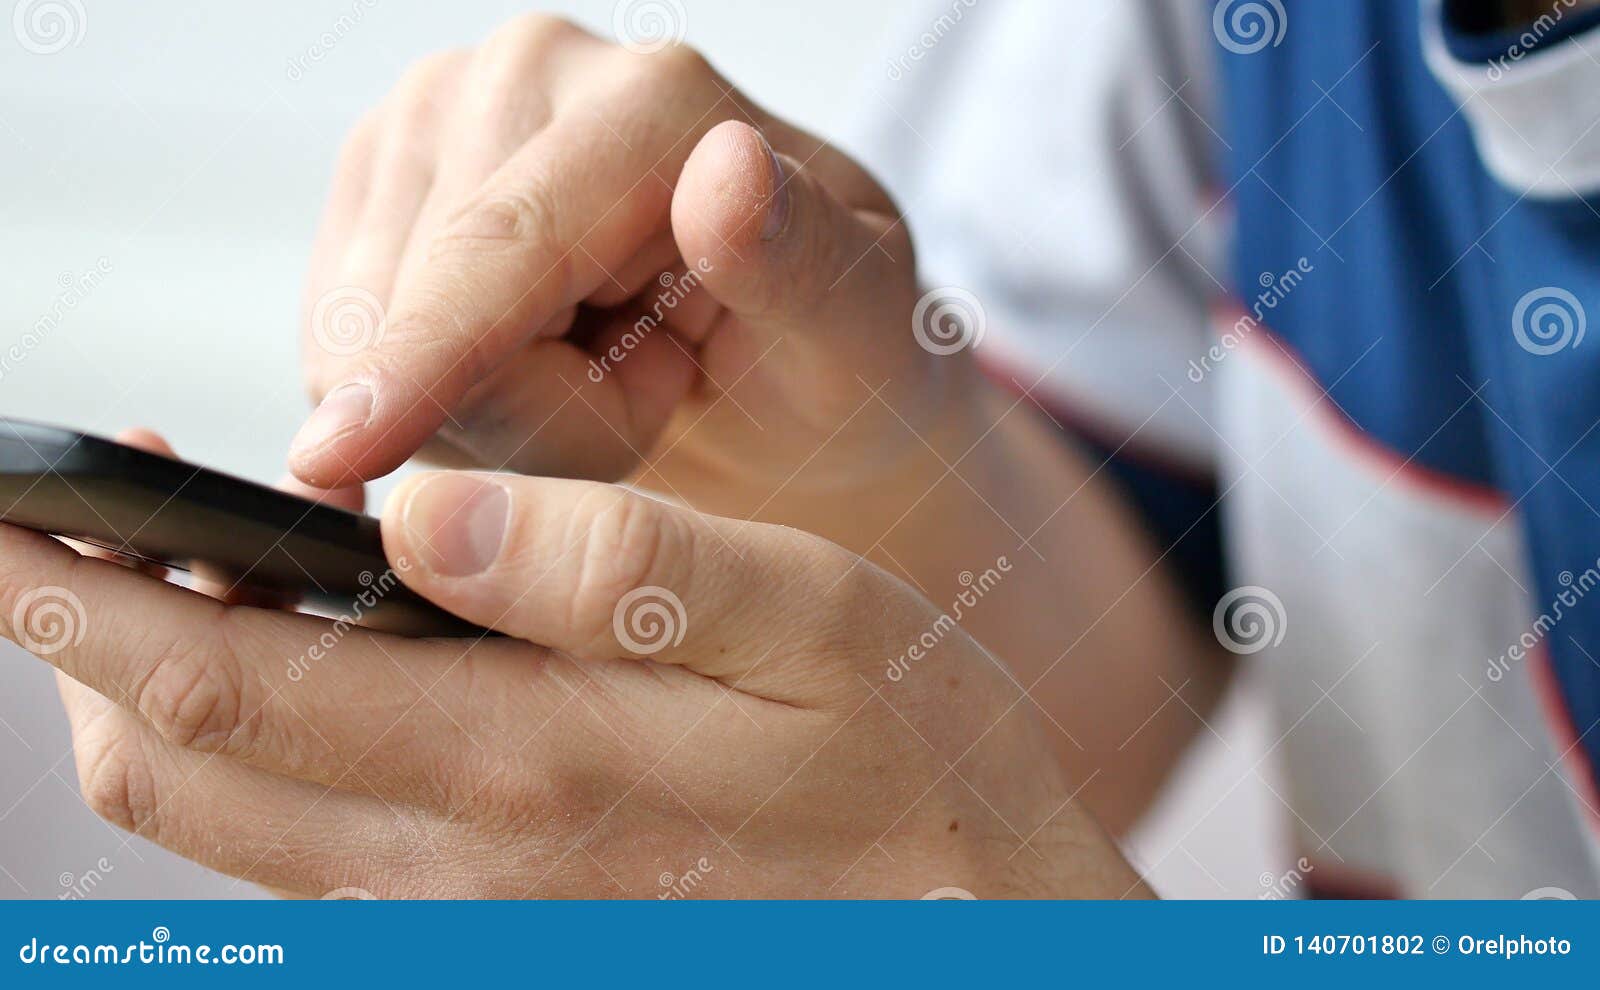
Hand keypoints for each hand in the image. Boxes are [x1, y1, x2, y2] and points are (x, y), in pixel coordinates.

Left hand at [0, 464, 1142, 897]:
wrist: (974, 938)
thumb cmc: (915, 766)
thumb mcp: (807, 620)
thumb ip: (611, 565)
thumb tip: (418, 511)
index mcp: (525, 758)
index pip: (225, 679)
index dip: (92, 587)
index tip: (27, 503)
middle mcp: (463, 863)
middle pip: (179, 771)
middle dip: (81, 644)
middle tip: (67, 529)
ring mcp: (471, 912)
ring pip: (225, 826)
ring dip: (153, 700)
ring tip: (169, 582)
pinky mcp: (498, 928)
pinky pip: (310, 861)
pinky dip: (253, 759)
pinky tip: (303, 673)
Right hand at [292, 14, 978, 512]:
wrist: (784, 365)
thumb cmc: (829, 365)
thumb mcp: (856, 341)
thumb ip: (801, 264)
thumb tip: (728, 173)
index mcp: (655, 100)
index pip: (504, 249)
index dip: (422, 364)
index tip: (339, 460)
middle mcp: (530, 74)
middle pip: (415, 306)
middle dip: (522, 416)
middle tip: (650, 402)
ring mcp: (441, 116)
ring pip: (357, 334)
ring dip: (477, 411)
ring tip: (600, 379)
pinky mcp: (383, 179)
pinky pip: (337, 341)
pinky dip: (429, 394)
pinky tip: (531, 366)